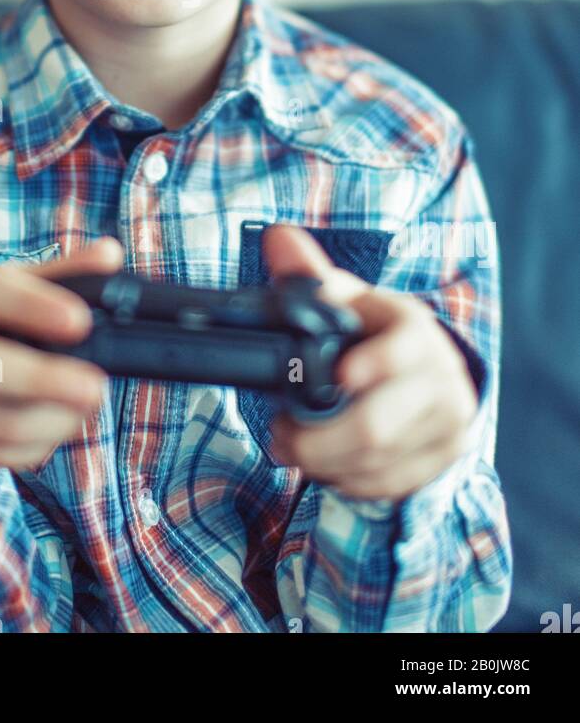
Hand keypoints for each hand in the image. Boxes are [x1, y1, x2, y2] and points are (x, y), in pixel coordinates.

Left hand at [262, 225, 479, 501]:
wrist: (431, 371)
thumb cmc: (376, 333)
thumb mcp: (350, 300)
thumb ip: (310, 275)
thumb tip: (276, 237)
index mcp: (415, 331)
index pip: (403, 350)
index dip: (374, 364)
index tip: (341, 375)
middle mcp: (440, 381)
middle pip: (376, 427)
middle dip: (316, 440)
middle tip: (282, 433)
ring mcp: (446, 426)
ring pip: (374, 463)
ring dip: (322, 463)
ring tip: (293, 446)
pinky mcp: (440, 462)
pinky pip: (384, 486)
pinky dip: (346, 480)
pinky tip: (328, 463)